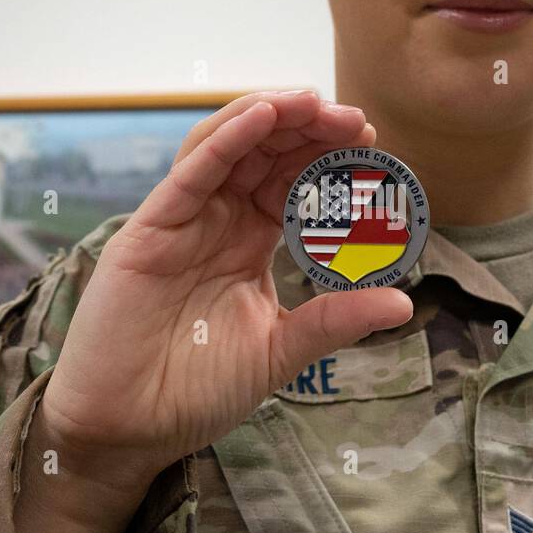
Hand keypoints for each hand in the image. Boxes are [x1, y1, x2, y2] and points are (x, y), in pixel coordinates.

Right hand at [31, 89, 414, 508]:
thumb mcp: (279, 350)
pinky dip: (225, 140)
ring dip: (268, 117)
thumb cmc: (196, 389)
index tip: (372, 142)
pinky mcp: (148, 232)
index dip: (328, 155)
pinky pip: (190, 174)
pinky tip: (261, 117)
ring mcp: (181, 221)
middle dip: (307, 127)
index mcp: (247, 240)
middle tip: (354, 119)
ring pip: (225, 146)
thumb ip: (333, 321)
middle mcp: (215, 220)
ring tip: (311, 102)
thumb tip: (403, 303)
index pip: (291, 179)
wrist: (129, 430)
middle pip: (263, 151)